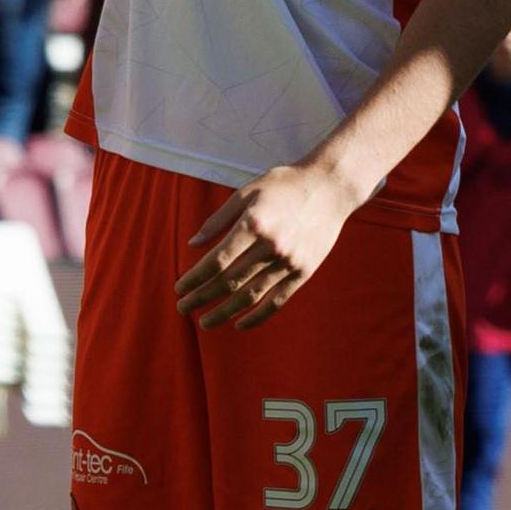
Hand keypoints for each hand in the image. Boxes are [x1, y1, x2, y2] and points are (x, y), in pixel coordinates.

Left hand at [174, 161, 366, 327]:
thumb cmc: (284, 184)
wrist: (331, 187)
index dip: (195, 278)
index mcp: (253, 224)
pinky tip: (239, 325)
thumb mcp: (247, 191)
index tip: (179, 288)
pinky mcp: (304, 272)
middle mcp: (270, 246)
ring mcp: (289, 262)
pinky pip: (277, 301)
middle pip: (229, 282)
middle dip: (202, 297)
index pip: (217, 261)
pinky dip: (257, 317)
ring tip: (204, 322)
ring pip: (250, 296)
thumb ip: (218, 220)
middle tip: (182, 308)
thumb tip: (192, 244)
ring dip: (224, 312)